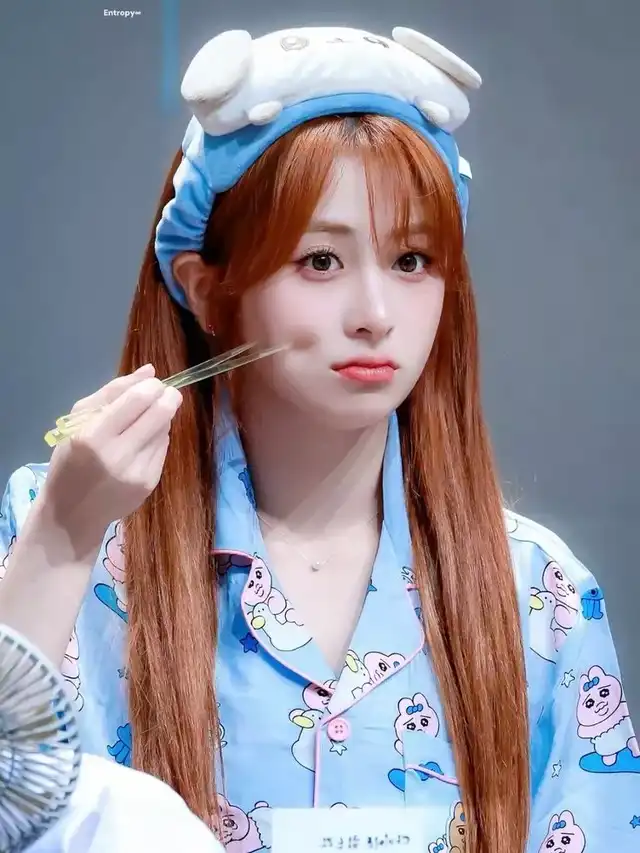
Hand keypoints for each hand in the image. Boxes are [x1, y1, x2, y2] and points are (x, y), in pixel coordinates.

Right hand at [39, 364, 181, 554]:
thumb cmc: (70, 460)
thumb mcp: (78, 420)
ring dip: (160, 420)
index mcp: (93, 435)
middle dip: (168, 397)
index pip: (138, 399)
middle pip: (160, 412)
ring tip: (141, 424)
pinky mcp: (149, 484)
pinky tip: (139, 445)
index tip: (153, 384)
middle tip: (165, 393)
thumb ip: (113, 392)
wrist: (72, 513)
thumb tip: (150, 371)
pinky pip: (162, 449)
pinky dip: (156, 440)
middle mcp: (118, 454)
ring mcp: (137, 472)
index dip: (153, 386)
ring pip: (164, 430)